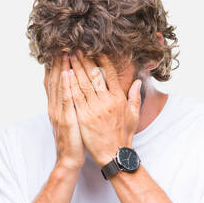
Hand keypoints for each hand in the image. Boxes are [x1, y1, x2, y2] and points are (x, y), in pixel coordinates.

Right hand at [44, 60, 84, 172]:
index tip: (59, 52)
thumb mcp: (70, 118)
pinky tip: (67, 74)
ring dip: (61, 69)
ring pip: (60, 86)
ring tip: (64, 53)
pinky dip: (66, 86)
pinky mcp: (67, 119)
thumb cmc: (74, 139)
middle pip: (55, 81)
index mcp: (57, 106)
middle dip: (58, 63)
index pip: (55, 83)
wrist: (69, 159)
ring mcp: (60, 113)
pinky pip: (67, 99)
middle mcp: (56, 107)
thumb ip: (72, 104)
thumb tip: (74, 90)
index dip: (56, 67)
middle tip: (60, 46)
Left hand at [64, 52, 139, 167]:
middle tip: (77, 48)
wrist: (114, 154)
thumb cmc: (123, 135)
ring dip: (75, 68)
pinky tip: (65, 74)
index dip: (101, 60)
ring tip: (69, 56)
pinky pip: (75, 97)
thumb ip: (134, 96)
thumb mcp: (133, 114)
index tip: (95, 50)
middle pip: (94, 74)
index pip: (109, 73)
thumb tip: (138, 81)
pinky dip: (70, 84)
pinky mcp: (83, 116)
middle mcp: (107, 100)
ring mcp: (94, 108)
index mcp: (119, 97)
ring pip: (83, 83)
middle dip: (85, 60)